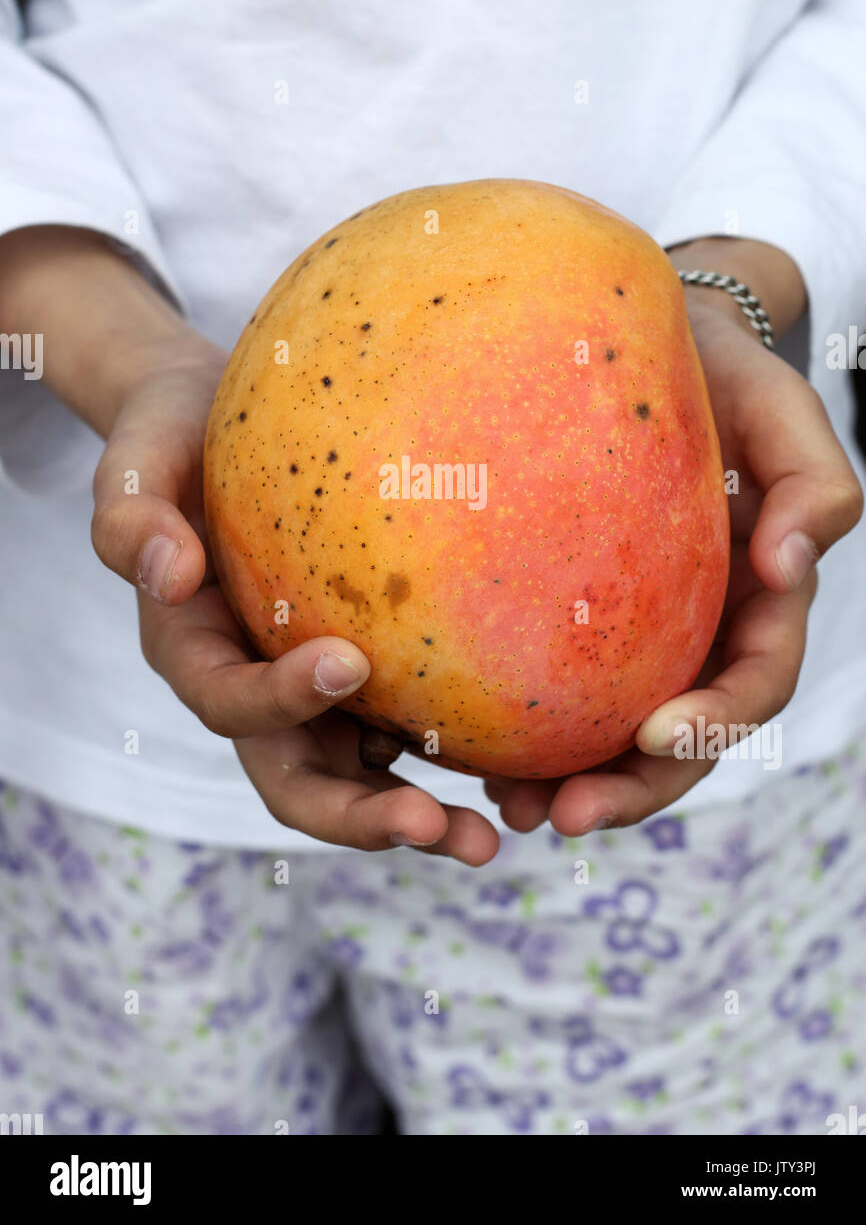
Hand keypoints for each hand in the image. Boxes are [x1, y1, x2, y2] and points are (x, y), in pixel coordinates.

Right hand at [91, 342, 499, 864]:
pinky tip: (522, 769)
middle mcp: (254, 688)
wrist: (213, 426)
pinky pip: (410, 724)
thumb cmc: (171, 435)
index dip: (278, 700)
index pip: (228, 700)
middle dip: (359, 818)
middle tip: (434, 829)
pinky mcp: (368, 670)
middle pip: (297, 780)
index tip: (347, 664)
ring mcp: (314, 690)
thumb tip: (169, 576)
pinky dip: (458, 758)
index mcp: (194, 652)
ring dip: (421, 818)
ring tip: (491, 839)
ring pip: (363, 777)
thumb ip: (130, 515)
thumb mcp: (137, 455)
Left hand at [484, 239, 863, 836]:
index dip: (714, 724)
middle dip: (631, 790)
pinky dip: (524, 728)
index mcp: (759, 603)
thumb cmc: (722, 374)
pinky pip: (555, 687)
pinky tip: (470, 753)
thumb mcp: (781, 408)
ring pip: (612, 732)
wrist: (650, 344)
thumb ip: (816, 484)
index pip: (751, 684)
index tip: (653, 737)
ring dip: (569, 782)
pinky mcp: (572, 618)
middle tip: (565, 817)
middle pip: (679, 740)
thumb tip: (790, 565)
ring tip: (508, 808)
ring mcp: (638, 635)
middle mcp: (700, 634)